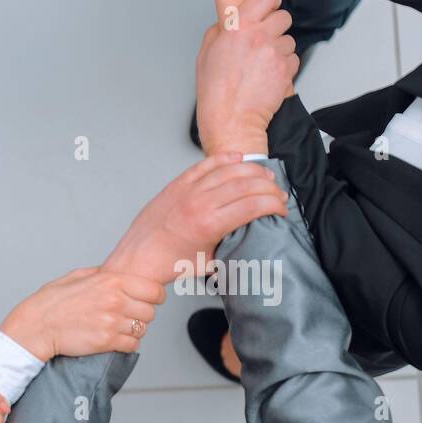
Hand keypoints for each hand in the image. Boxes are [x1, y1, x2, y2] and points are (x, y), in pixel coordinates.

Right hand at [1, 268, 166, 361]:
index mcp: (111, 281)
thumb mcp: (77, 276)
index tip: (150, 300)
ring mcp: (112, 322)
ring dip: (134, 329)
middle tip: (129, 314)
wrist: (37, 325)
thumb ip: (102, 273)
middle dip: (142, 314)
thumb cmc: (52, 301)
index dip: (154, 297)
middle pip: (150, 312)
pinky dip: (127, 344)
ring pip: (142, 329)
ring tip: (119, 326)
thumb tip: (117, 273)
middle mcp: (115, 301)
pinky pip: (132, 345)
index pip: (154, 291)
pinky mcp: (106, 342)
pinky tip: (114, 338)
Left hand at [102, 155, 288, 282]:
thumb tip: (254, 239)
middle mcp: (199, 203)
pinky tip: (238, 158)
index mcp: (209, 225)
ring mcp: (187, 190)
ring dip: (252, 171)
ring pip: (228, 170)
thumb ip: (233, 248)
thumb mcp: (210, 263)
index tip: (282, 209)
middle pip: (245, 185)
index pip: (253, 206)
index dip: (274, 205)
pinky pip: (205, 165)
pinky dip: (224, 159)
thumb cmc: (171, 263)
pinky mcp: (177, 184)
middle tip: (279, 194)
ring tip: (266, 177)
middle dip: (269, 188)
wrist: (139, 258)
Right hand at [196, 0, 299, 155]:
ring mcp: (275, 52)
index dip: (269, 1)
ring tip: (263, 64)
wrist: (231, 120)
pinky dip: (285, 66)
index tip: (267, 7)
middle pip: (284, 17)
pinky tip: (269, 75)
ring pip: (290, 40)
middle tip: (264, 40)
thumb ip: (219, 31)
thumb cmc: (215, 92)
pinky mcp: (287, 69)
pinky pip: (294, 59)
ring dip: (280, 49)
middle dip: (276, 26)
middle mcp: (259, 35)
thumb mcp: (205, 54)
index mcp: (237, 27)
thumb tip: (227, 24)